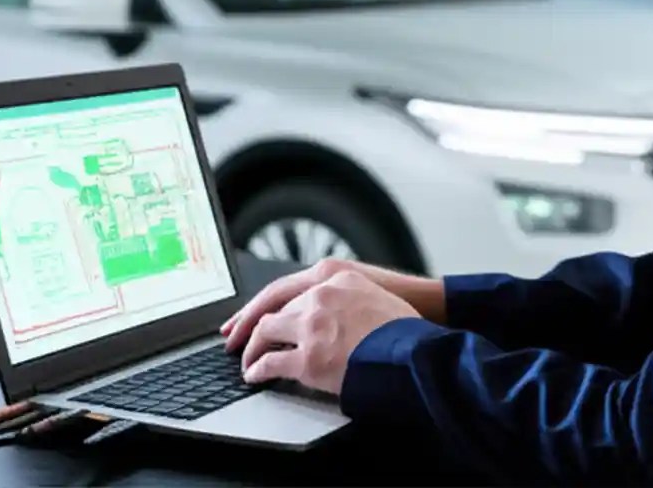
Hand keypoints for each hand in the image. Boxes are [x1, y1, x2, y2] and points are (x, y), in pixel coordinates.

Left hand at [221, 258, 445, 353]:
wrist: (419, 347)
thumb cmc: (406, 326)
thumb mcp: (375, 296)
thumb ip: (348, 298)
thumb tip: (336, 313)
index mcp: (333, 276)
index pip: (286, 287)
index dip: (264, 302)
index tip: (250, 312)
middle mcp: (318, 294)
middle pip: (270, 306)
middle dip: (248, 323)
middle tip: (233, 336)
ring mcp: (312, 324)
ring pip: (267, 331)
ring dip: (251, 347)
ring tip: (245, 360)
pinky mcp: (310, 356)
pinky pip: (272, 361)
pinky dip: (258, 369)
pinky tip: (255, 375)